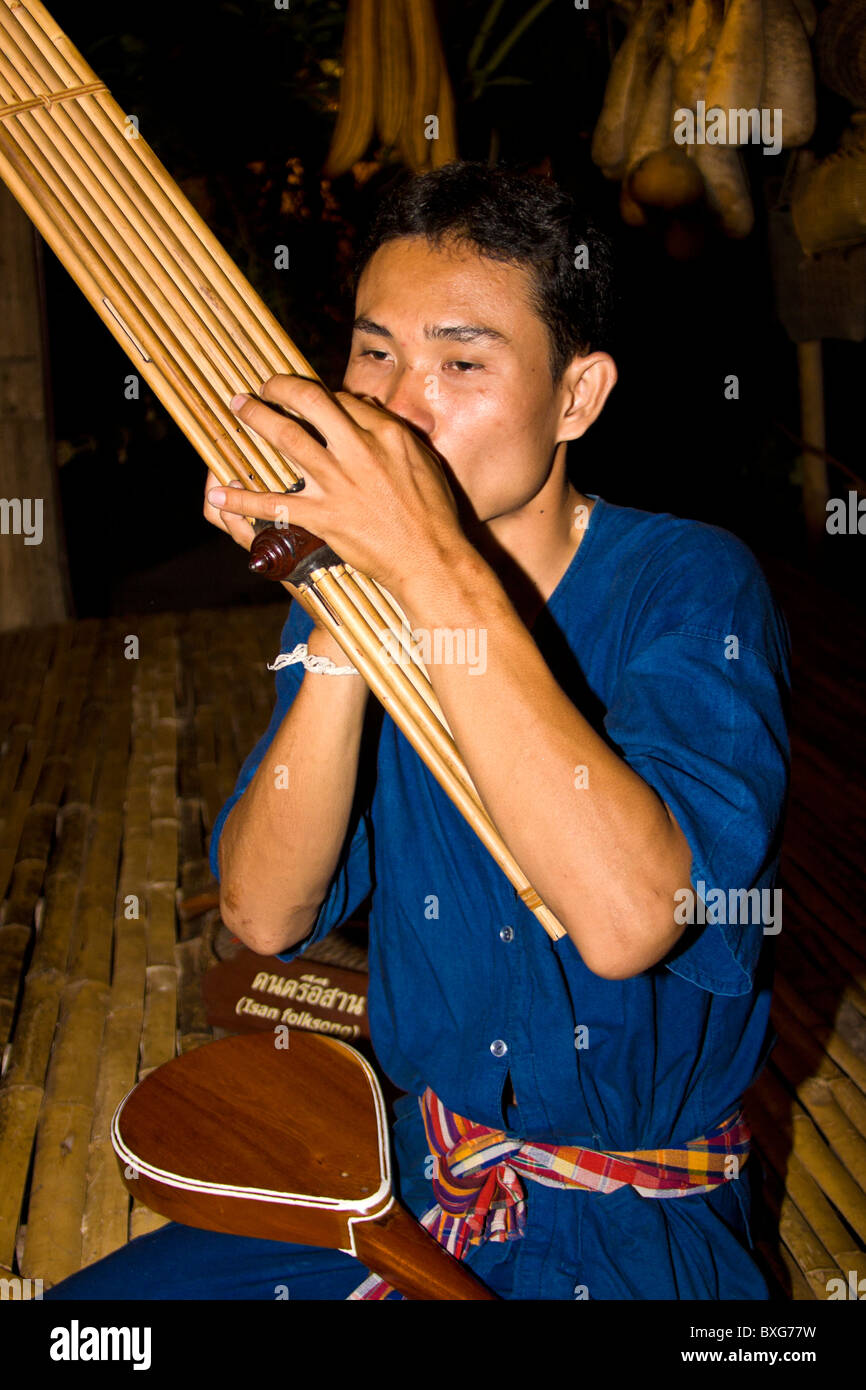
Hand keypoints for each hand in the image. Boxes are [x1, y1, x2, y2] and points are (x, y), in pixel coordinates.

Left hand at [205, 376, 466, 599]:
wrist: (429, 558)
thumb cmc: (433, 512)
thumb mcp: (423, 460)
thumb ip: (395, 434)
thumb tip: (370, 412)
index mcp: (385, 434)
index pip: (342, 400)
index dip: (317, 394)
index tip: (303, 398)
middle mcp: (358, 450)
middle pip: (309, 403)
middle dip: (279, 389)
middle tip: (260, 387)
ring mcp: (337, 483)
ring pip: (287, 439)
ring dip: (256, 419)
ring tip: (238, 409)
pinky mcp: (323, 516)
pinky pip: (274, 504)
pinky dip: (243, 499)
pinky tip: (219, 494)